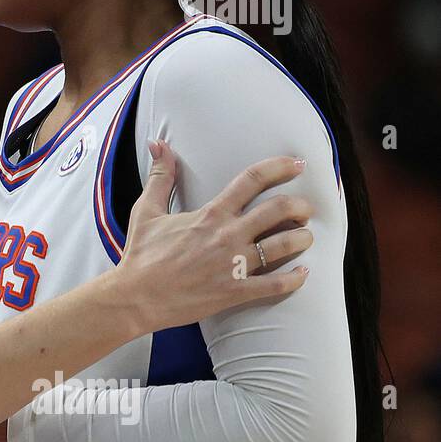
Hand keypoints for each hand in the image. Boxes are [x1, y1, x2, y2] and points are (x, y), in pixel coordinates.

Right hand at [116, 140, 312, 332]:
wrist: (135, 297)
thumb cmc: (141, 254)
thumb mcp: (146, 210)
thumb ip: (161, 177)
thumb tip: (158, 144)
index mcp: (210, 214)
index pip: (251, 180)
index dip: (279, 168)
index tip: (296, 165)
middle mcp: (227, 236)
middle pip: (279, 210)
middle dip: (300, 205)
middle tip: (305, 208)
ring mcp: (234, 265)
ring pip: (284, 246)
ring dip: (302, 238)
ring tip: (305, 236)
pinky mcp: (235, 291)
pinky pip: (276, 285)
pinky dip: (295, 278)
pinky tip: (303, 273)